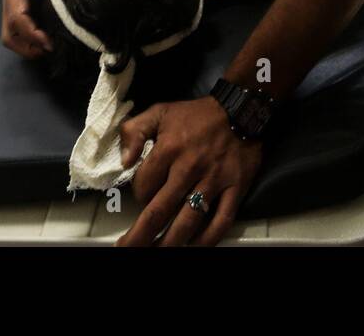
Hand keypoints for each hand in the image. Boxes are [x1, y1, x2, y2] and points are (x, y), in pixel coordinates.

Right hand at [0, 0, 58, 58]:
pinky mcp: (25, 1)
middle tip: (51, 50)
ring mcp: (17, 0)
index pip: (16, 18)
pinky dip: (33, 37)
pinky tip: (52, 36)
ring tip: (52, 47)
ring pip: (14, 32)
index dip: (31, 35)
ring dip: (29, 45)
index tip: (49, 43)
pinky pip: (23, 26)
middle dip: (27, 46)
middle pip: (9, 32)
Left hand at [116, 97, 262, 246]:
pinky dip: (208, 239)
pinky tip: (195, 247)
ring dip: (170, 243)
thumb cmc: (196, 115)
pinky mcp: (235, 188)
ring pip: (188, 220)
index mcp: (169, 148)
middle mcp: (190, 168)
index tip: (141, 198)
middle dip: (141, 235)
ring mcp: (214, 180)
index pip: (144, 186)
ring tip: (157, 253)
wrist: (239, 109)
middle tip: (128, 249)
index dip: (137, 196)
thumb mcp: (159, 112)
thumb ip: (134, 131)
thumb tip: (124, 161)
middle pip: (159, 210)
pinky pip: (222, 220)